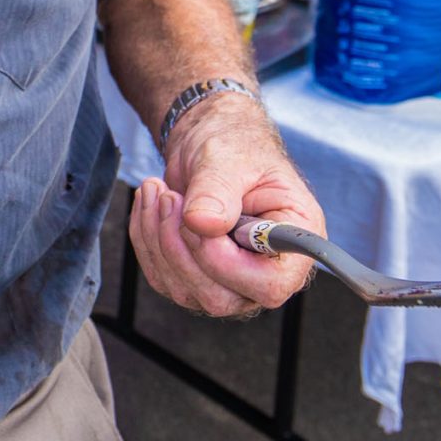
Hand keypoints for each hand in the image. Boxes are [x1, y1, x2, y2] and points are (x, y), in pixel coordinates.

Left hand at [129, 94, 324, 317]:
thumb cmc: (233, 144)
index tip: (196, 221)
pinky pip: (162, 277)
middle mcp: (266, 270)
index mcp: (295, 239)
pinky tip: (150, 205)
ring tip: (157, 191)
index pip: (270, 284)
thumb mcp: (227, 158)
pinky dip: (146, 239)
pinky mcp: (196, 278)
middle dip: (181, 247)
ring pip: (184, 290)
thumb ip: (218, 190)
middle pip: (219, 297)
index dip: (226, 263)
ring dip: (158, 238)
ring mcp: (230, 281)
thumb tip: (202, 223)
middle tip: (168, 196)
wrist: (209, 144)